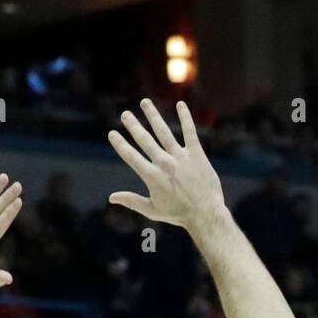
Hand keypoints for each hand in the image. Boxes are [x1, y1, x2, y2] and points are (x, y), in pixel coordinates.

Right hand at [108, 100, 225, 231]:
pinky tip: (180, 104)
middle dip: (133, 125)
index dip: (120, 144)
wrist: (205, 214)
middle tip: (125, 114)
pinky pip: (190, 132)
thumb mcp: (152, 210)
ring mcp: (181, 157)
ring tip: (145, 102)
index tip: (112, 133)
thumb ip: (132, 201)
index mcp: (152, 176)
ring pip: (164, 132)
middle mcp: (164, 164)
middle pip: (145, 140)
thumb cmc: (178, 214)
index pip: (131, 156)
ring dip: (153, 116)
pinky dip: (185, 118)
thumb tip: (111, 197)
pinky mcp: (197, 154)